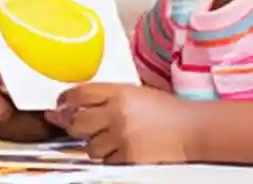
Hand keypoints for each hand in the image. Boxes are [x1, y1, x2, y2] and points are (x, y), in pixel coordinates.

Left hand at [49, 83, 196, 163]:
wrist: (191, 128)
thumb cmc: (165, 109)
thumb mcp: (134, 92)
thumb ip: (105, 96)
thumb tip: (73, 104)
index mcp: (117, 92)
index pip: (78, 94)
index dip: (64, 101)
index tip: (60, 106)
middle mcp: (116, 113)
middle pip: (76, 122)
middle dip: (75, 126)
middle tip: (82, 126)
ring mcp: (122, 136)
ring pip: (88, 146)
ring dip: (93, 145)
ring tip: (109, 139)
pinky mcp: (129, 156)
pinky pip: (105, 160)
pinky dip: (108, 157)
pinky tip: (119, 149)